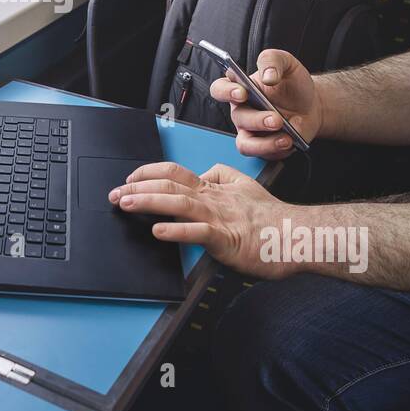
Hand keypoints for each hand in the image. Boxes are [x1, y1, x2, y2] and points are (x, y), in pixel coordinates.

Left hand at [108, 160, 295, 277]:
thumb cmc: (270, 216)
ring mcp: (218, 217)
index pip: (174, 171)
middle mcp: (212, 199)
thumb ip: (221, 177)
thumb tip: (203, 173)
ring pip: (178, 203)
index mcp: (214, 187)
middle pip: (169, 185)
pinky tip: (158, 231)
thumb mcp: (244, 185)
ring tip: (126, 204)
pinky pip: (198, 232)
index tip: (129, 179)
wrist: (294, 234)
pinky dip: (177, 231)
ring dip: (148, 202)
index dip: (147, 173)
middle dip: (137, 188)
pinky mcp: (226, 239)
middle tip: (115, 194)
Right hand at [210, 48, 322, 159]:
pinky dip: (277, 149)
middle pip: (238, 117)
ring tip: (285, 138)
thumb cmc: (293, 84)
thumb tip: (267, 76)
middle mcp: (241, 110)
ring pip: (245, 143)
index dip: (226, 92)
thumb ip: (272, 60)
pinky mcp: (262, 146)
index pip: (220, 89)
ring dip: (264, 143)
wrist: (312, 105)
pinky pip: (263, 153)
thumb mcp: (286, 63)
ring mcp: (250, 130)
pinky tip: (290, 141)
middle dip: (257, 120)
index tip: (242, 92)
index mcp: (240, 87)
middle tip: (276, 119)